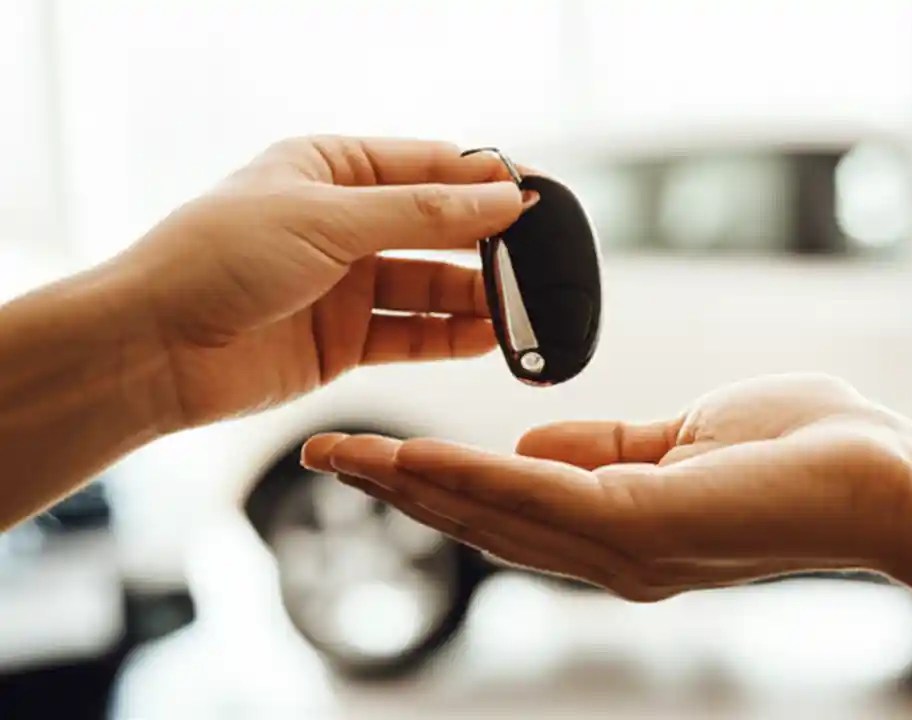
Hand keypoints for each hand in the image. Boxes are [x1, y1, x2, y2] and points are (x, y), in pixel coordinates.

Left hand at [107, 136, 532, 429]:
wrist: (152, 350)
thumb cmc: (217, 260)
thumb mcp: (328, 220)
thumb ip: (424, 213)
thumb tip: (507, 198)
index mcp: (331, 168)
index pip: (430, 164)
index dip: (487, 181)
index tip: (541, 199)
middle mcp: (342, 222)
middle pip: (438, 228)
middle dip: (489, 244)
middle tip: (542, 262)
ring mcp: (345, 283)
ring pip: (432, 284)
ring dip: (478, 297)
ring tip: (524, 310)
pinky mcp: (344, 341)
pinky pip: (413, 332)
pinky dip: (452, 336)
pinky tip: (490, 338)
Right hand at [302, 374, 911, 600]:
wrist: (884, 475)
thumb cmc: (803, 450)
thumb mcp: (679, 436)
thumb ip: (602, 445)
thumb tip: (530, 437)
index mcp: (619, 528)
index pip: (508, 508)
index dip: (437, 484)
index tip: (374, 453)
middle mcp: (612, 555)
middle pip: (485, 521)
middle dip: (402, 491)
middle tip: (327, 457)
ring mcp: (628, 549)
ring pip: (499, 515)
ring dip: (418, 487)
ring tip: (350, 457)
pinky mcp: (649, 527)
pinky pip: (544, 498)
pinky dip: (478, 477)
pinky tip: (423, 459)